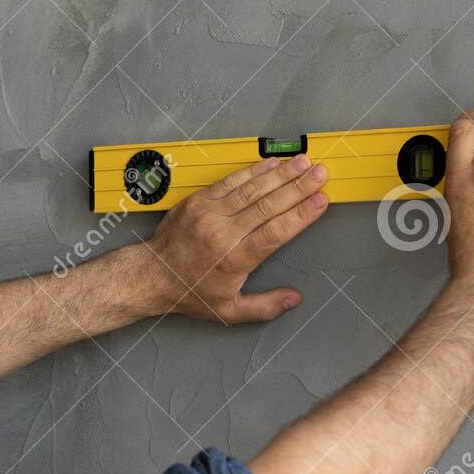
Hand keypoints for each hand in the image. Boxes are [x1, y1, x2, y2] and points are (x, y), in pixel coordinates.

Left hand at [143, 154, 328, 323]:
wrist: (152, 274)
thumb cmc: (191, 291)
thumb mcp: (229, 311)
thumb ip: (265, 306)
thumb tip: (294, 299)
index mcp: (234, 259)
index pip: (275, 231)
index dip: (301, 214)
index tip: (321, 200)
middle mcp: (223, 232)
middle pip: (269, 205)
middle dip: (298, 187)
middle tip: (320, 174)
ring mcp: (209, 213)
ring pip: (252, 188)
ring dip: (281, 173)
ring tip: (304, 163)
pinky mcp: (199, 200)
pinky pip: (231, 181)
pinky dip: (254, 170)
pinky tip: (272, 163)